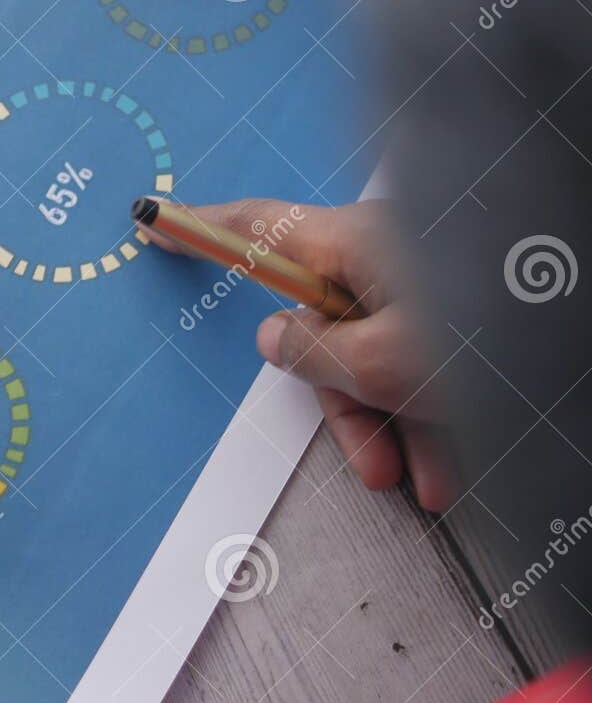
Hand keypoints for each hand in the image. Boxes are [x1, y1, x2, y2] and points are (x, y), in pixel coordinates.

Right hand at [154, 198, 455, 511]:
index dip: (200, 230)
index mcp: (359, 243)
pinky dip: (439, 416)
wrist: (586, 355)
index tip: (153, 220)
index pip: (256, 228)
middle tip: (366, 463)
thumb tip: (278, 336)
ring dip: (397, 427)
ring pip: (385, 353)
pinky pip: (433, 360)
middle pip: (330, 321)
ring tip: (421, 483)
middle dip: (347, 402)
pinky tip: (454, 470)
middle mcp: (393, 256)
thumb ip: (312, 353)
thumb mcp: (381, 362)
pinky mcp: (472, 309)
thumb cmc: (485, 340)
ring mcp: (436, 282)